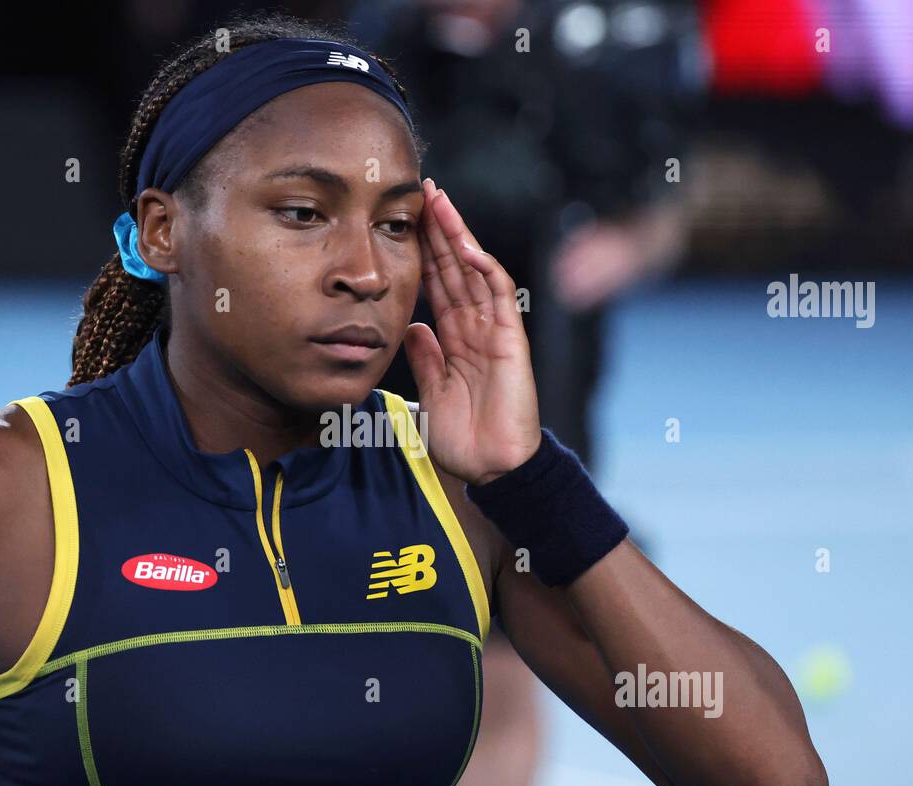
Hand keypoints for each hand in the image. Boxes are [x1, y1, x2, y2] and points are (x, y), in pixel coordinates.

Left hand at [404, 178, 540, 484]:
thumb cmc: (465, 438)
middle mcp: (476, 327)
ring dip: (457, 234)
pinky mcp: (510, 338)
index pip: (438, 284)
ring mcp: (494, 330)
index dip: (422, 252)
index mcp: (456, 339)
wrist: (493, 468)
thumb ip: (424, 358)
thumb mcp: (431, 393)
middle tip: (421, 189)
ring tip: (439, 201)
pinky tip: (464, 244)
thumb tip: (412, 324)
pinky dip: (483, 267)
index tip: (402, 221)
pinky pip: (498, 295)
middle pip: (455, 267)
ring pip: (474, 270)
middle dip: (438, 228)